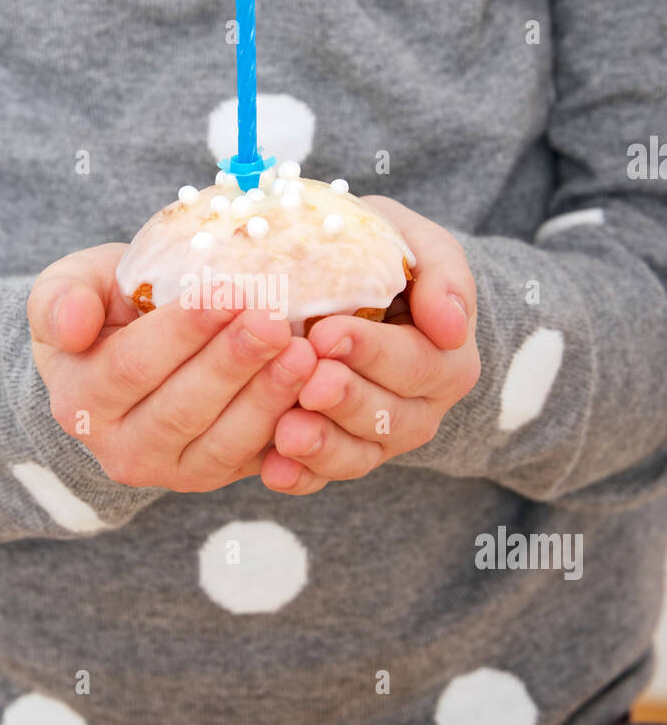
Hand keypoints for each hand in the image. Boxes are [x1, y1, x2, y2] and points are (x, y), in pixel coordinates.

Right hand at [28, 243, 316, 491]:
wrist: (126, 358)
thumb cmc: (104, 310)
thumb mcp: (68, 289)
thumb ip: (60, 299)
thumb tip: (71, 326)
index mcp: (81, 400)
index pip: (134, 366)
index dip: (183, 331)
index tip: (228, 291)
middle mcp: (122, 448)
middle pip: (183, 409)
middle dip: (234, 363)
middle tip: (276, 320)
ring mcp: (172, 471)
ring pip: (224, 442)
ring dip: (268, 398)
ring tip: (304, 353)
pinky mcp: (218, 476)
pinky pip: (256, 461)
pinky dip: (289, 428)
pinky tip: (316, 389)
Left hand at [261, 197, 480, 494]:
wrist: (356, 287)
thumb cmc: (386, 258)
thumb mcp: (422, 247)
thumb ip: (444, 276)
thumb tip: (451, 326)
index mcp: (446, 359)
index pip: (415, 362)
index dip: (371, 351)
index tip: (326, 332)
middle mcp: (419, 408)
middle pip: (388, 416)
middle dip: (346, 399)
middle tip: (308, 380)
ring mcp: (379, 438)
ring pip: (359, 454)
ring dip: (323, 446)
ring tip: (287, 431)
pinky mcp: (341, 455)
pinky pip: (324, 477)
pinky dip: (300, 477)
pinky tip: (273, 470)